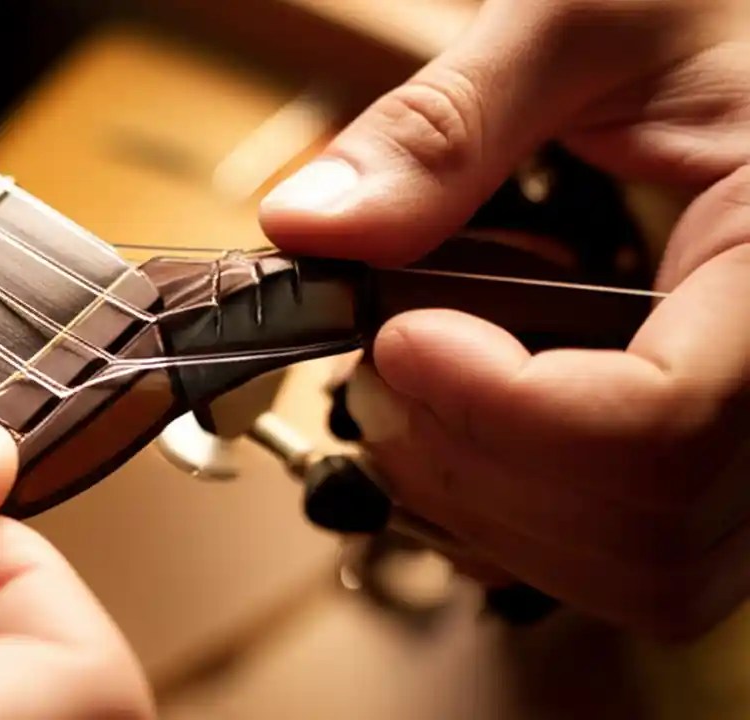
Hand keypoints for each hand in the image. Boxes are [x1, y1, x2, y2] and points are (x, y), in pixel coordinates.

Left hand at [260, 0, 749, 638]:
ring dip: (481, 498)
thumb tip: (308, 226)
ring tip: (422, 387)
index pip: (661, 424)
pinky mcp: (721, 467)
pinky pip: (626, 563)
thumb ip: (448, 127)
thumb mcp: (590, 21)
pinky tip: (466, 424)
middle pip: (637, 526)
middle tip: (390, 364)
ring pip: (635, 571)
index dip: (501, 406)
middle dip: (471, 457)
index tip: (402, 336)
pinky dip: (515, 518)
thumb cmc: (721, 16)